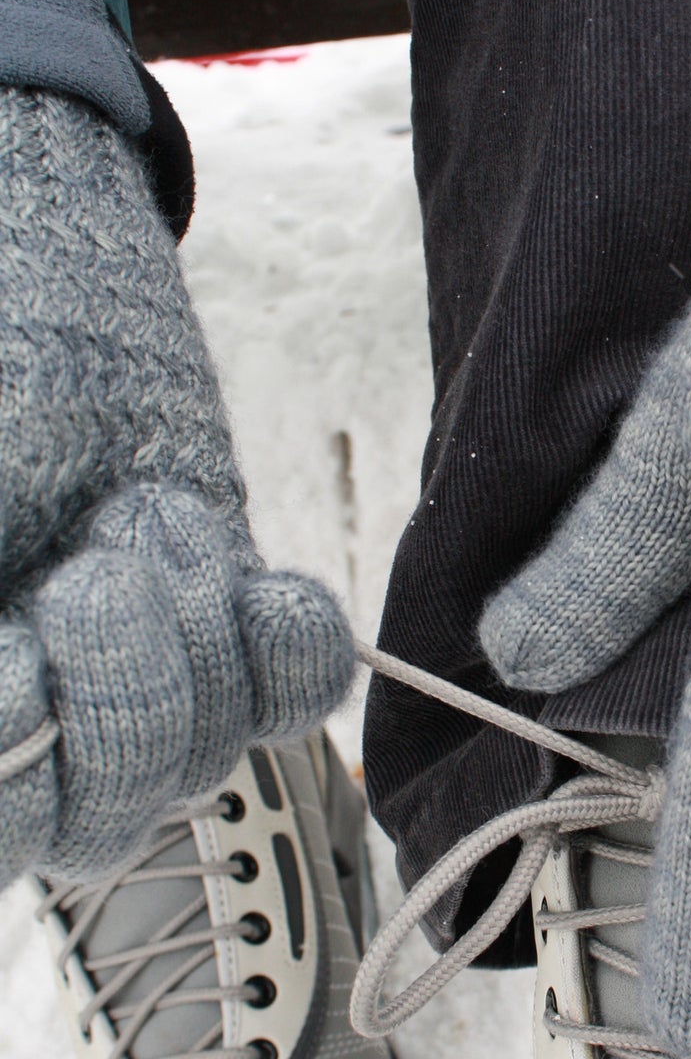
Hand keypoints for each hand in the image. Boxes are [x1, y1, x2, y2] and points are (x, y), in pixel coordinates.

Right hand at [0, 85, 352, 883]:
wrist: (27, 240)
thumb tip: (2, 687)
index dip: (9, 759)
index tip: (19, 642)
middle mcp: (35, 708)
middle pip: (104, 818)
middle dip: (124, 695)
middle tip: (98, 565)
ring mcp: (139, 668)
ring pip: (207, 756)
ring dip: (199, 634)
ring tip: (150, 514)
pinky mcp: (229, 613)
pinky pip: (293, 690)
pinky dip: (292, 645)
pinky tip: (267, 585)